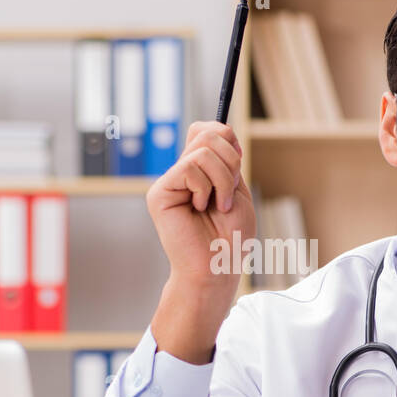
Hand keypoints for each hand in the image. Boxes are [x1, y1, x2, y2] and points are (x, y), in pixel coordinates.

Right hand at [146, 121, 255, 362]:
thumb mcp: (237, 190)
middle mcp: (182, 173)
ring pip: (203, 151)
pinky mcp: (159, 193)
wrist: (218, 269)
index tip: (237, 168)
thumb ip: (227, 159)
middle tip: (228, 195)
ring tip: (217, 207)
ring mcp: (169, 182)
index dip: (228, 139)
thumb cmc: (230, 238)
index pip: (209, 129)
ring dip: (223, 180)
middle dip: (231, 163)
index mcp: (200, 171)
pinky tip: (200, 209)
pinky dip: (206, 189)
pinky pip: (190, 168)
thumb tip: (217, 128)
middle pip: (208, 133)